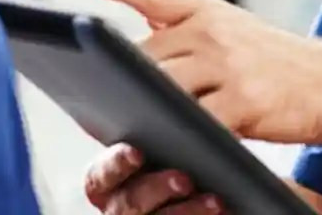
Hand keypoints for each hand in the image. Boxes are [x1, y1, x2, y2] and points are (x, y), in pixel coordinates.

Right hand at [84, 143, 224, 214]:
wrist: (190, 192)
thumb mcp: (161, 147)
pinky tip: (221, 211)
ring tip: (214, 201)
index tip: (137, 153)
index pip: (100, 174)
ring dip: (187, 211)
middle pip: (129, 203)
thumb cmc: (172, 162)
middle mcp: (117, 209)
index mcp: (107, 182)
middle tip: (184, 179)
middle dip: (157, 189)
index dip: (117, 163)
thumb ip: (159, 135)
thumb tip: (176, 116)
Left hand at [86, 0, 321, 143]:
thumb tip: (144, 18)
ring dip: (143, 109)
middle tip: (100, 97)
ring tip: (123, 123)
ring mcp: (229, 67)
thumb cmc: (279, 63)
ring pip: (164, 89)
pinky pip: (194, 122)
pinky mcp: (242, 103)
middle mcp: (217, 33)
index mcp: (212, 13)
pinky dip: (176, 136)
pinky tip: (166, 144)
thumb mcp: (237, 29)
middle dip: (123, 81)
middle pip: (147, 56)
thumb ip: (191, 25)